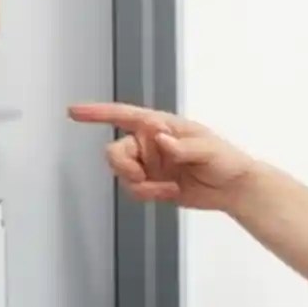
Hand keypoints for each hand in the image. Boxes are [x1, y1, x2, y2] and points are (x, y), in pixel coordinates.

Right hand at [68, 102, 255, 210]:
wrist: (233, 189)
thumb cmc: (226, 160)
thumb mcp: (209, 149)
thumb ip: (183, 145)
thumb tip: (160, 139)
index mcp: (161, 126)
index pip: (125, 115)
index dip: (98, 113)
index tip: (74, 111)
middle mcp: (150, 143)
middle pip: (115, 151)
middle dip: (123, 166)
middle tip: (141, 176)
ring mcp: (149, 164)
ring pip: (122, 173)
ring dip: (140, 185)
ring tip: (167, 188)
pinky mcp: (151, 184)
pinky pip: (133, 190)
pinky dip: (147, 194)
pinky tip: (169, 192)